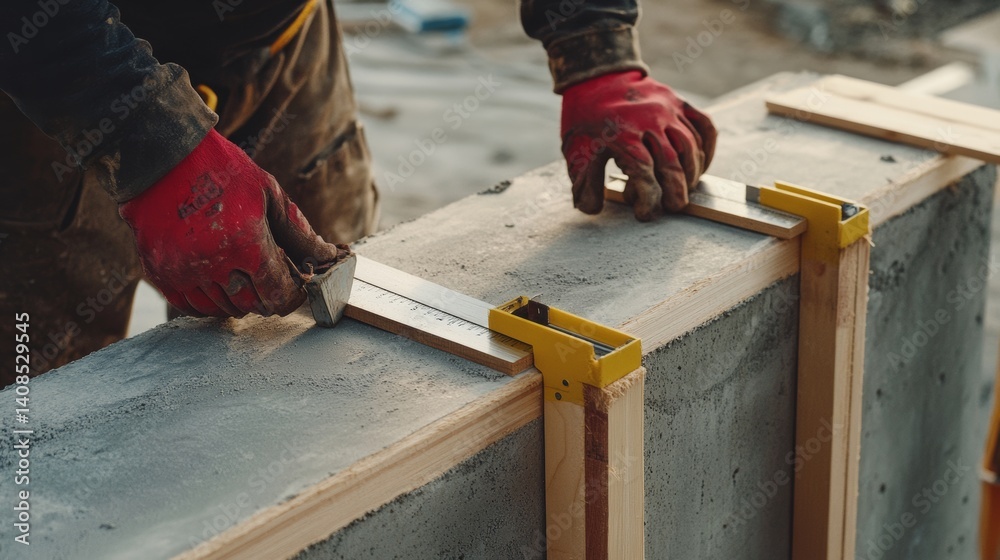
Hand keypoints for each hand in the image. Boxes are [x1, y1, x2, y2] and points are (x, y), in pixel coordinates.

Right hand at [119, 129, 346, 316]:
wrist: (162, 158)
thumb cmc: (222, 171)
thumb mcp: (269, 194)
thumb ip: (299, 233)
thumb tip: (329, 257)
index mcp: (245, 244)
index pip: (277, 294)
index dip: (291, 295)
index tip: (295, 287)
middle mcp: (212, 264)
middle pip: (251, 305)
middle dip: (267, 298)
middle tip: (270, 280)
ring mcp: (182, 272)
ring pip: (221, 309)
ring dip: (238, 299)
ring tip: (243, 274)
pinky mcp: (159, 274)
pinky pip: (191, 307)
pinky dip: (209, 301)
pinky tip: (218, 281)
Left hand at [560, 70, 716, 220]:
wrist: (596, 76)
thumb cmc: (585, 120)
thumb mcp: (576, 152)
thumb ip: (585, 183)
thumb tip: (593, 210)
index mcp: (621, 135)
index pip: (644, 174)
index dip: (649, 200)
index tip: (646, 214)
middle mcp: (649, 121)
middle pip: (672, 163)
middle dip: (676, 192)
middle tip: (674, 208)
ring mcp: (668, 110)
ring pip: (692, 147)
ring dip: (692, 174)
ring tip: (684, 190)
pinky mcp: (679, 102)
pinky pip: (704, 126)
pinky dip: (708, 148)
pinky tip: (701, 167)